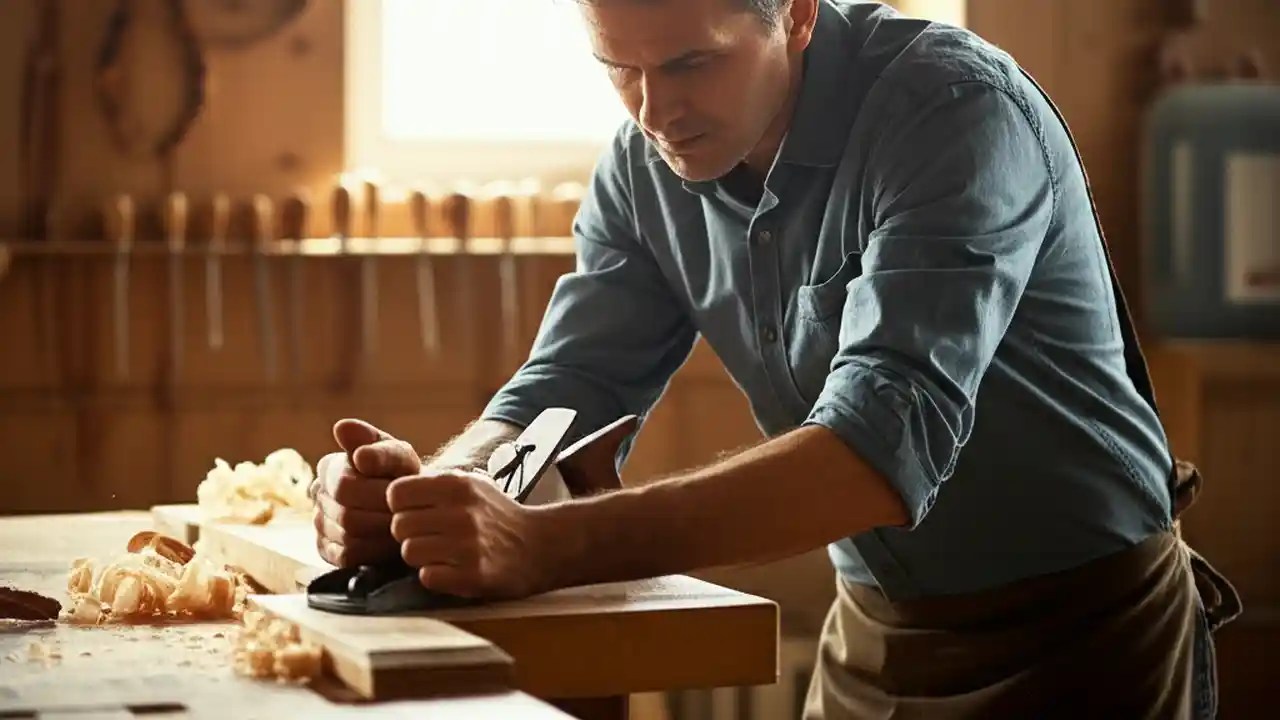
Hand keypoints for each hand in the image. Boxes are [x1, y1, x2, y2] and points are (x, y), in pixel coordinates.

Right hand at [312, 419, 420, 567]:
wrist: (414, 502)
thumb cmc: (404, 476)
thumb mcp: (398, 455)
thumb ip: (374, 445)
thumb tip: (341, 429)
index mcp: (329, 466)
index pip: (344, 485)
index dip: (379, 491)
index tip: (401, 490)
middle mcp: (318, 495)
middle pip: (347, 515)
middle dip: (383, 514)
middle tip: (407, 513)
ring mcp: (319, 523)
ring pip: (348, 537)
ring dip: (381, 533)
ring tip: (402, 525)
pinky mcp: (327, 550)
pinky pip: (347, 557)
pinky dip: (373, 551)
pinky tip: (389, 542)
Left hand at [388, 469, 556, 599]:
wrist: (540, 545)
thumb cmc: (495, 515)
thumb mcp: (470, 484)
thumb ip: (431, 485)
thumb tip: (385, 491)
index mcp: (457, 485)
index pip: (396, 493)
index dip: (401, 506)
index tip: (417, 513)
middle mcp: (462, 512)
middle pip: (399, 526)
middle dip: (409, 534)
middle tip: (430, 537)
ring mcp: (468, 545)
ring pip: (409, 552)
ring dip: (421, 557)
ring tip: (442, 554)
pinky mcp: (473, 575)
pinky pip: (427, 577)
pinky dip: (435, 576)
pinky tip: (452, 569)